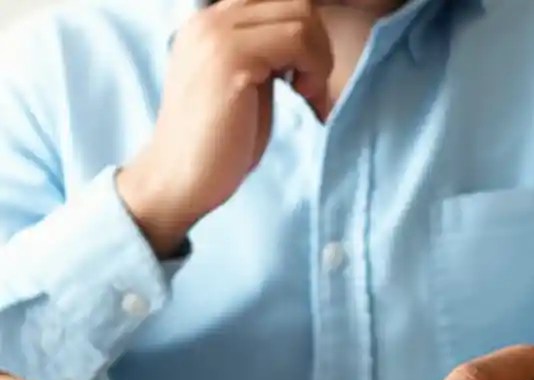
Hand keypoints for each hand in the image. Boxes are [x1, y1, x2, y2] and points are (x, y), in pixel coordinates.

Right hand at [117, 0, 333, 255]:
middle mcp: (210, 18)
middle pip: (296, 1)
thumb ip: (269, 50)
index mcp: (212, 20)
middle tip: (309, 82)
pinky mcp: (231, 59)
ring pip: (302, 15)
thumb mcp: (248, 79)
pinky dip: (314, 69)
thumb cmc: (220, 137)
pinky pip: (298, 39)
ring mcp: (217, 34)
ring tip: (304, 91)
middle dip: (319, 41)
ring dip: (319, 57)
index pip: (276, 0)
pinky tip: (301, 95)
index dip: (308, 29)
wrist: (181, 177)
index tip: (308, 67)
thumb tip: (311, 33)